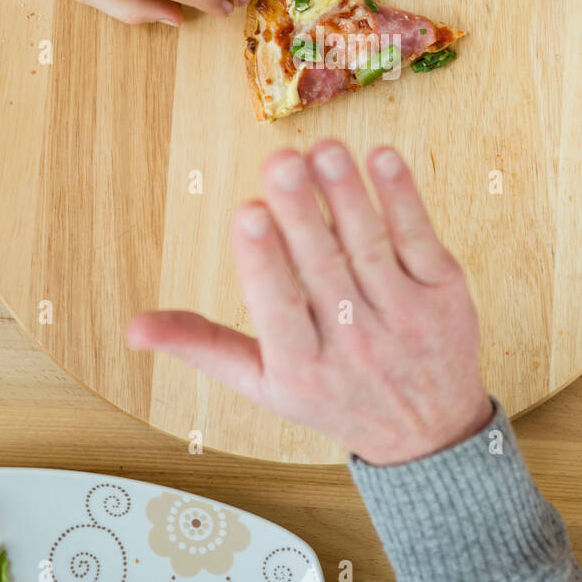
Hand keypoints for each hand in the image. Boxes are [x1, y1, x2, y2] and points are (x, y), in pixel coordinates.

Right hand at [127, 143, 491, 464]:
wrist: (429, 431)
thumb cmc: (335, 396)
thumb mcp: (264, 383)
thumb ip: (203, 346)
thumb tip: (134, 327)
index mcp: (302, 368)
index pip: (278, 309)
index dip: (263, 262)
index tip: (246, 214)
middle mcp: (356, 346)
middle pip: (324, 270)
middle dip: (301, 214)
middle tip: (281, 162)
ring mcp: (406, 319)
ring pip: (371, 248)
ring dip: (347, 195)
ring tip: (323, 149)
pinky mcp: (446, 295)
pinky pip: (421, 240)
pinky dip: (403, 199)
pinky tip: (382, 159)